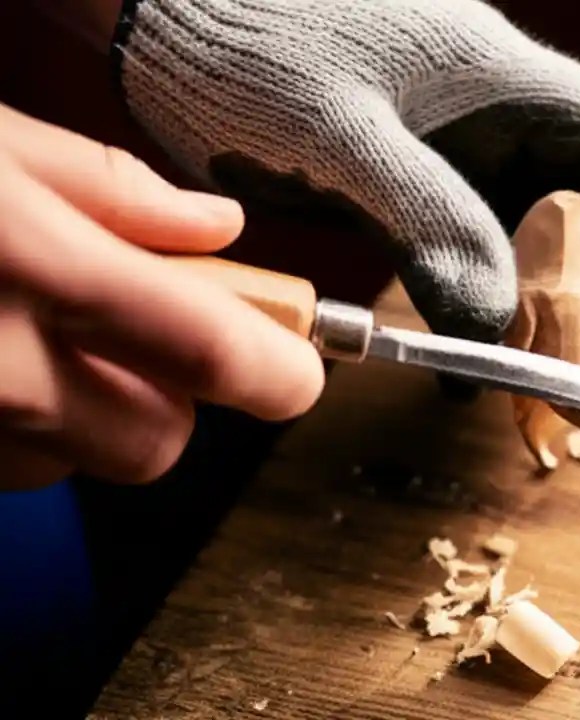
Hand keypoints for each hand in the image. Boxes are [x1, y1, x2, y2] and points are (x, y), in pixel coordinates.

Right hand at [0, 105, 323, 489]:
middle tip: (133, 328)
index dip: (281, 371)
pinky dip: (19, 424)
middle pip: (156, 441)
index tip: (300, 366)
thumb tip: (215, 228)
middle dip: (168, 396)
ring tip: (35, 335)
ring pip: (73, 461)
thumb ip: (105, 187)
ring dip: (83, 414)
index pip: (213, 354)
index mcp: (39, 269)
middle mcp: (2, 373)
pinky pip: (11, 462)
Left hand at [113, 0, 579, 345]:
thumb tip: (492, 318)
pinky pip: (461, 247)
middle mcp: (488, 115)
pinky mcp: (403, 182)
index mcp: (497, 77)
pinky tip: (459, 350)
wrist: (164, 20)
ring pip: (522, 234)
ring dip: (533, 306)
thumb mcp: (339, 134)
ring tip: (522, 373)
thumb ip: (426, 217)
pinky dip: (473, 301)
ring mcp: (446, 150)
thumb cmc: (251, 47)